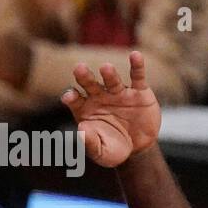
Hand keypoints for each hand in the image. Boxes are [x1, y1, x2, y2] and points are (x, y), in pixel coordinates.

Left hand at [62, 51, 161, 167]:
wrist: (139, 147)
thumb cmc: (114, 147)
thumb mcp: (101, 152)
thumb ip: (90, 143)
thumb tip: (80, 132)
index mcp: (85, 108)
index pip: (74, 99)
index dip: (70, 96)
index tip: (69, 97)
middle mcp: (99, 96)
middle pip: (89, 84)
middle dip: (84, 76)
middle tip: (79, 68)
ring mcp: (118, 92)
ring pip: (111, 80)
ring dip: (109, 73)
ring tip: (106, 68)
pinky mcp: (139, 91)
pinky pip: (137, 76)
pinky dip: (137, 66)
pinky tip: (135, 55)